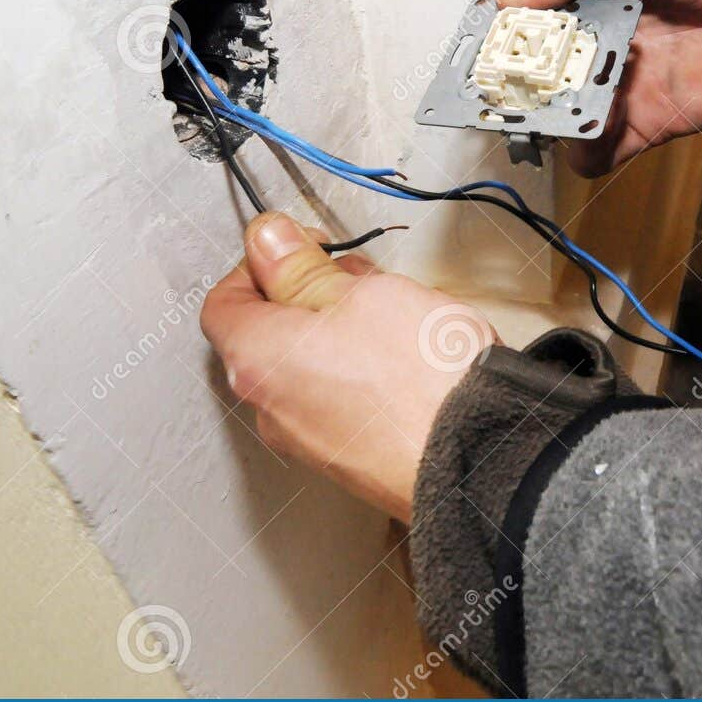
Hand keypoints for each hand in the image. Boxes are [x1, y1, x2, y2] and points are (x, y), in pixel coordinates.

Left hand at [200, 212, 496, 521]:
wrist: (477, 461)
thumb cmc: (420, 382)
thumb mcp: (360, 294)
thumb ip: (301, 266)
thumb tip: (267, 241)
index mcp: (258, 358)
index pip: (224, 299)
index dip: (260, 264)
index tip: (302, 248)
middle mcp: (271, 407)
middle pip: (269, 333)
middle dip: (310, 295)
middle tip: (357, 280)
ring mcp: (309, 439)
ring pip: (309, 367)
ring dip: (341, 333)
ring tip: (395, 318)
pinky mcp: (347, 458)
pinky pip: (338, 400)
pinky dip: (361, 373)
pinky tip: (406, 359)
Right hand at [481, 0, 701, 175]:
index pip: (519, 8)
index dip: (497, 20)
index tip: (488, 29)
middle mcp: (590, 40)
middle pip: (525, 68)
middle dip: (505, 76)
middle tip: (501, 76)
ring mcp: (613, 86)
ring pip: (553, 112)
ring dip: (538, 115)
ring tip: (541, 104)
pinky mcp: (643, 126)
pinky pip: (596, 153)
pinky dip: (581, 152)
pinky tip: (583, 132)